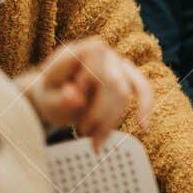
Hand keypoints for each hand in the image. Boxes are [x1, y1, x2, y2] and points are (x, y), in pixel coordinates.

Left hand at [20, 38, 153, 147]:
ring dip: (110, 120)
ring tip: (94, 141)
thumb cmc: (52, 96)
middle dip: (99, 111)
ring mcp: (119, 65)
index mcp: (78, 51)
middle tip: (82, 131)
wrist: (57, 97)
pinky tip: (143, 126)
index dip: (90, 73)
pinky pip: (143, 88)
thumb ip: (59, 99)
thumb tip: (77, 98)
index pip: (95, 52)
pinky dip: (144, 107)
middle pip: (111, 81)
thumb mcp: (48, 100)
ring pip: (124, 92)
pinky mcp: (129, 77)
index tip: (78, 94)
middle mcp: (103, 54)